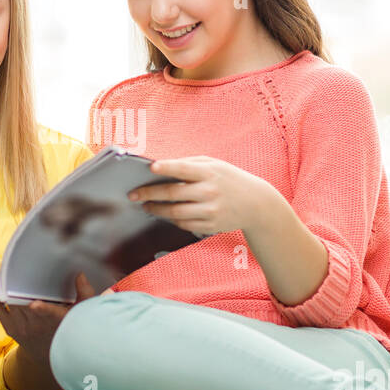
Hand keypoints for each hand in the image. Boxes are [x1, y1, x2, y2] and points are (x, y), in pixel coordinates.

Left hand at [0, 272, 99, 361]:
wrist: (48, 355)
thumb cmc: (67, 329)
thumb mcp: (82, 314)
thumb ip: (84, 293)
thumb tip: (79, 274)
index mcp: (56, 320)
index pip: (50, 315)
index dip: (42, 311)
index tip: (35, 305)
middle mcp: (36, 325)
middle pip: (23, 302)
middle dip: (15, 286)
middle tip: (6, 268)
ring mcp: (21, 327)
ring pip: (8, 301)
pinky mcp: (10, 328)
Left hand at [127, 156, 276, 236]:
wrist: (256, 204)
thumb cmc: (230, 179)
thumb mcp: (215, 165)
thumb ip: (190, 164)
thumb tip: (162, 167)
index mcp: (210, 173)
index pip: (184, 169)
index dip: (166, 168)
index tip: (150, 168)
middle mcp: (209, 192)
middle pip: (173, 194)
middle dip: (149, 194)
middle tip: (133, 195)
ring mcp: (210, 211)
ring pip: (175, 212)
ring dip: (157, 210)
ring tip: (146, 206)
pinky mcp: (210, 225)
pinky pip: (184, 224)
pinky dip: (172, 219)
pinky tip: (166, 214)